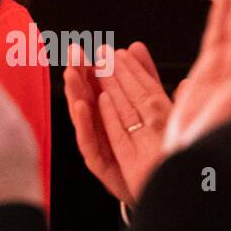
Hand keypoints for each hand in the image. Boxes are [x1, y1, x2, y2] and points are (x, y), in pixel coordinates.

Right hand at [64, 41, 170, 203]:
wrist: (157, 185)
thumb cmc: (148, 146)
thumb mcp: (150, 105)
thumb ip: (145, 77)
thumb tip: (137, 46)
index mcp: (109, 109)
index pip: (98, 83)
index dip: (92, 65)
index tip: (88, 46)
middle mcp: (99, 125)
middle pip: (87, 95)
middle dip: (79, 73)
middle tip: (74, 52)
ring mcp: (97, 143)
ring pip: (83, 115)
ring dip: (76, 93)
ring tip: (72, 73)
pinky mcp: (99, 163)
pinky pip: (88, 142)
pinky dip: (84, 123)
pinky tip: (82, 105)